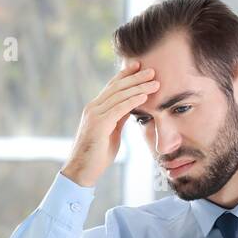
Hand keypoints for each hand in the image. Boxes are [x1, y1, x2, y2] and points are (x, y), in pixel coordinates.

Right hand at [60, 61, 159, 187]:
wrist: (82, 171)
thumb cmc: (97, 155)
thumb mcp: (111, 132)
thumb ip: (118, 118)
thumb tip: (130, 108)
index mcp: (95, 108)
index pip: (112, 86)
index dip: (126, 75)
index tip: (139, 66)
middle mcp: (93, 108)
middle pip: (117, 87)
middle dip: (135, 77)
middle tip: (152, 70)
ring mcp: (94, 115)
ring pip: (119, 95)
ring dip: (139, 87)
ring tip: (155, 82)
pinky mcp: (99, 124)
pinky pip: (119, 109)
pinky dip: (133, 101)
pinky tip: (145, 96)